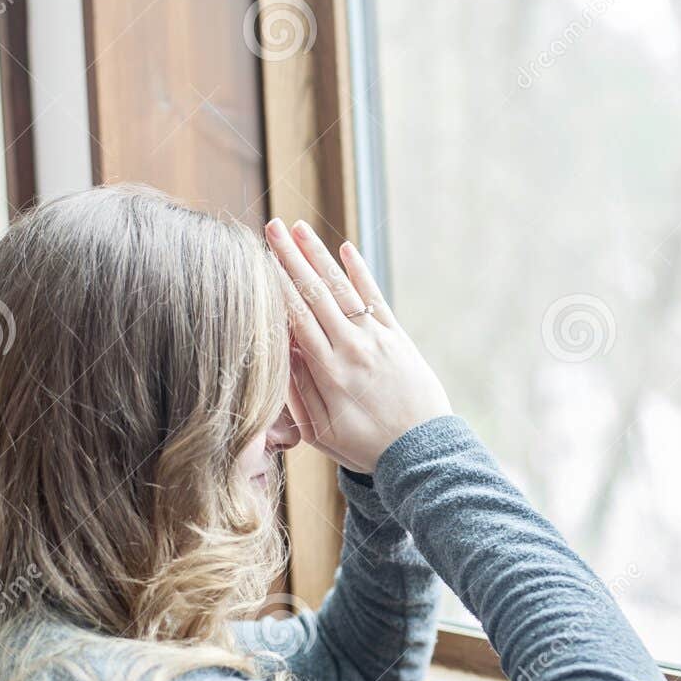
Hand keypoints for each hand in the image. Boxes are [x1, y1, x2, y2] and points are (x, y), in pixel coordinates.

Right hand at [264, 218, 450, 474]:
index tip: (258, 257)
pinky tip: (346, 249)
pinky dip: (360, 272)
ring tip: (299, 228)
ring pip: (343, 289)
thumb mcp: (322, 432)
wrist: (422, 453)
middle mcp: (352, 348)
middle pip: (315, 293)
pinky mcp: (399, 338)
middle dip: (291, 257)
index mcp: (328, 372)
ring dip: (320, 256)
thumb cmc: (366, 448)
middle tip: (271, 226)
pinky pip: (375, 298)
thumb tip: (281, 351)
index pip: (296, 316)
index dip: (276, 284)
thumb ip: (299, 391)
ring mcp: (377, 339)